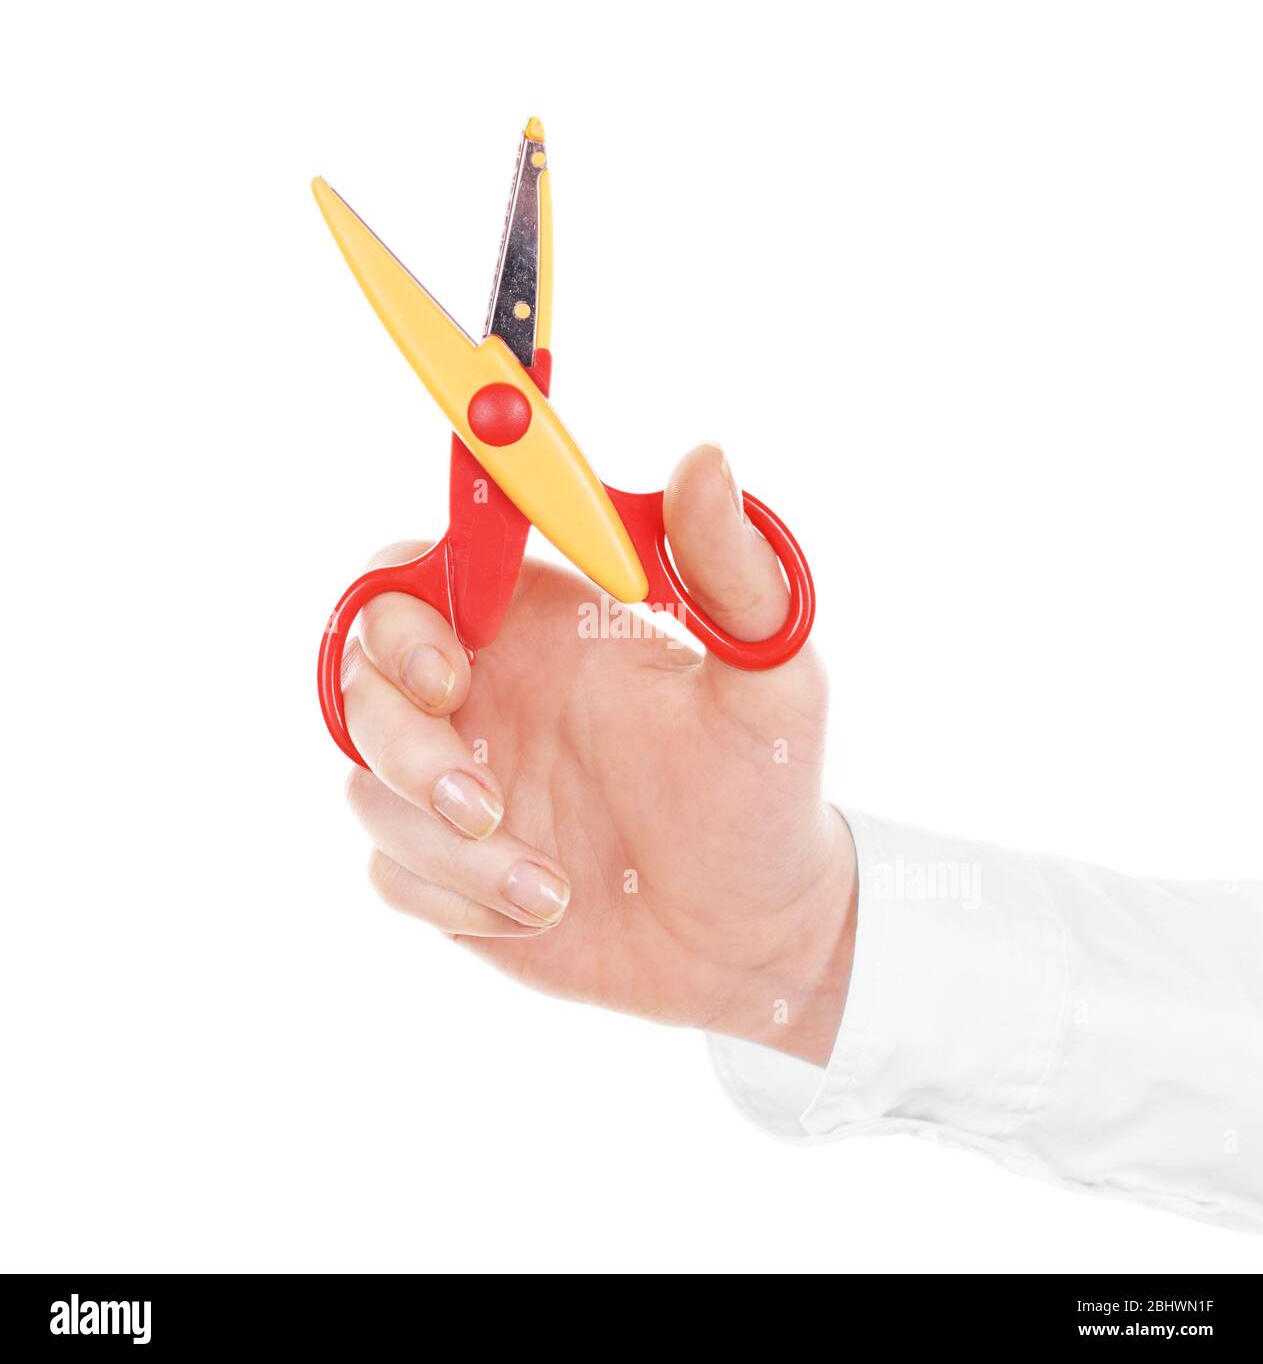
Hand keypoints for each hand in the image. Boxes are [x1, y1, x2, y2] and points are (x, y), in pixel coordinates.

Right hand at [342, 444, 856, 1062]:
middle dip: (404, 743)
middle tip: (485, 801)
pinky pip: (393, 873)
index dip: (407, 611)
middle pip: (362, 677)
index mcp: (542, 627)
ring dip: (450, 847)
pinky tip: (539, 912)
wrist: (749, 938)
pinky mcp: (448, 871)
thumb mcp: (769, 684)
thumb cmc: (761, 795)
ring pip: (370, 789)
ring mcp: (457, 783)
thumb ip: (733, 574)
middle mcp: (485, 694)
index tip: (453, 669)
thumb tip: (706, 457)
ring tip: (554, 889)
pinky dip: (454, 899)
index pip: (420, 572)